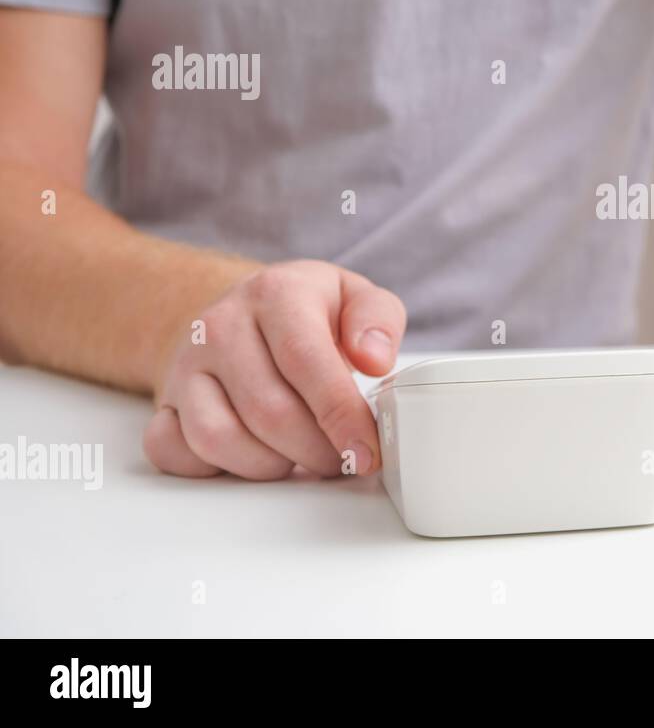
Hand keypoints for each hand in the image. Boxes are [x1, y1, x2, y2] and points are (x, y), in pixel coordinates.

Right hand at [143, 260, 405, 478]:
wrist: (242, 312)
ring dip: (269, 465)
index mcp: (276, 294)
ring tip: (299, 455)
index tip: (366, 451)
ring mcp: (185, 366)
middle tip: (342, 459)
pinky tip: (251, 456)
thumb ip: (378, 320)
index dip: (340, 415)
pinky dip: (214, 469)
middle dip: (315, 451)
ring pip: (217, 438)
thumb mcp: (354, 297)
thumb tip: (375, 359)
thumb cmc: (307, 312)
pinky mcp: (164, 402)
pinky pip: (172, 452)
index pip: (306, 361)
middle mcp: (220, 326)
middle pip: (267, 411)